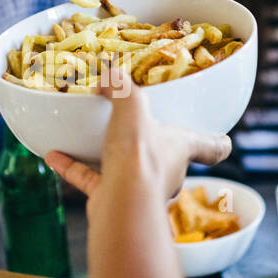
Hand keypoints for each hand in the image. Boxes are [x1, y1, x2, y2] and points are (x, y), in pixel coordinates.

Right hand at [43, 69, 230, 203]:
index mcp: (182, 148)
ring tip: (86, 141)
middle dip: (154, 148)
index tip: (222, 140)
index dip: (217, 142)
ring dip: (109, 159)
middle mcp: (167, 172)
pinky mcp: (112, 201)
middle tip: (137, 130)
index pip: (212, 147)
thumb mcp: (132, 107)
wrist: (121, 202)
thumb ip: (122, 86)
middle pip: (169, 160)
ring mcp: (140, 191)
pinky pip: (92, 181)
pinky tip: (55, 156)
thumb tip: (109, 74)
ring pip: (128, 173)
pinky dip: (75, 168)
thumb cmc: (139, 154)